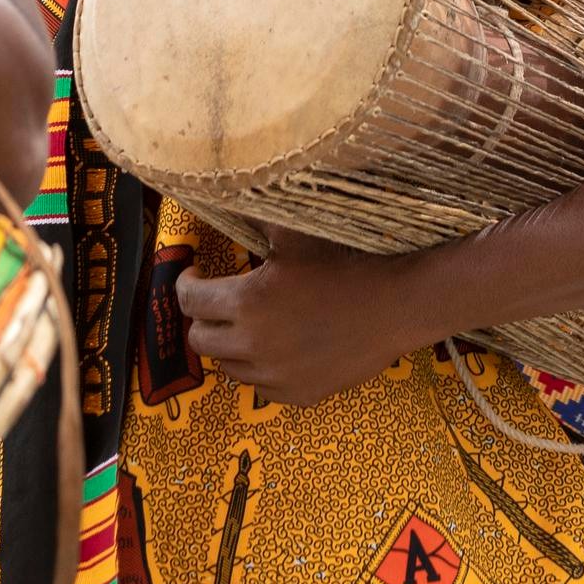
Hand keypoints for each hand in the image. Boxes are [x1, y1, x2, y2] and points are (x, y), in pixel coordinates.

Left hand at [172, 230, 434, 406]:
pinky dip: (259, 367)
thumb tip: (221, 189)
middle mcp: (253, 346)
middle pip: (200, 339)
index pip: (190, 301)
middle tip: (216, 300)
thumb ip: (254, 215)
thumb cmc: (346, 263)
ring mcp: (276, 376)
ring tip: (246, 323)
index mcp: (247, 303)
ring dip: (229, 344)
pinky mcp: (298, 394)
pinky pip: (260, 386)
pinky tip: (276, 347)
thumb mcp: (295, 233)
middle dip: (202, 316)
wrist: (397, 305)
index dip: (185, 284)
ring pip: (228, 366)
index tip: (194, 274)